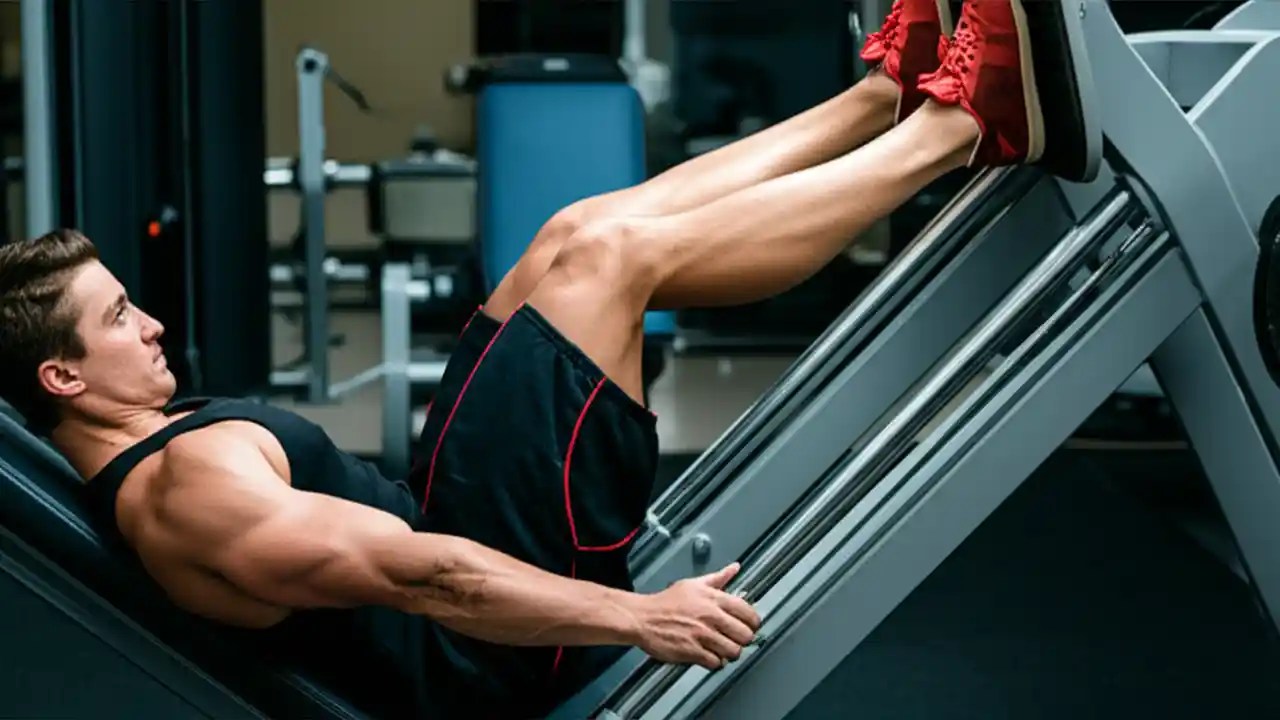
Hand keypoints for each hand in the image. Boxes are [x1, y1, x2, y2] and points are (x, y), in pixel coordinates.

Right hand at [634, 563, 760, 669]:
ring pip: (733, 651)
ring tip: (723, 649)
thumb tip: (734, 568)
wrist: (642, 618)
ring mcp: (702, 635)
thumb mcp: (693, 584)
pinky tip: (710, 655)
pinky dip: (715, 662)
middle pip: (745, 635)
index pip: (748, 613)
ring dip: (730, 653)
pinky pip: (716, 663)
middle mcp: (711, 616)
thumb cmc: (666, 602)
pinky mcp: (693, 651)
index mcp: (714, 598)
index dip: (752, 622)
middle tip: (735, 639)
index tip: (749, 626)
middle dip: (742, 640)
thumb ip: (718, 578)